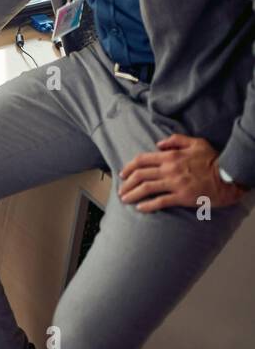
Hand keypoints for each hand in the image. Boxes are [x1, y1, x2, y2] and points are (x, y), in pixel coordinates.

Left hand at [119, 134, 246, 211]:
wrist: (228, 177)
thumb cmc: (213, 159)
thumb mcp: (196, 142)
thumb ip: (175, 140)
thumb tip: (158, 144)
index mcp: (170, 156)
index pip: (141, 160)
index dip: (128, 167)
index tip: (122, 174)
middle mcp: (169, 170)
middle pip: (140, 175)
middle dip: (126, 183)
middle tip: (120, 190)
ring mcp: (175, 184)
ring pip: (146, 188)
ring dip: (132, 194)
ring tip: (125, 199)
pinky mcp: (182, 197)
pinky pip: (160, 202)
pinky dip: (148, 205)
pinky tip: (140, 208)